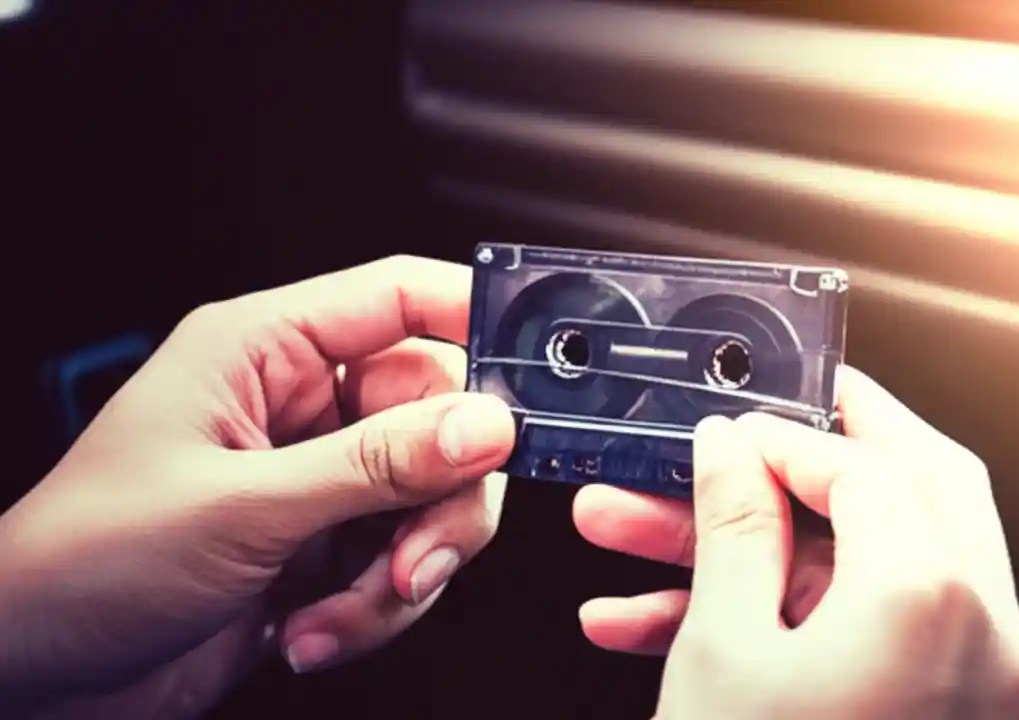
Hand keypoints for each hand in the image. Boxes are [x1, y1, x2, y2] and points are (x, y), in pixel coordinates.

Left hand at [0, 256, 514, 717]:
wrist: (31, 676)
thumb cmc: (82, 561)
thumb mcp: (241, 507)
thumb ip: (375, 464)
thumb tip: (483, 425)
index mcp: (266, 352)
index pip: (400, 299)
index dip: (475, 319)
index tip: (534, 374)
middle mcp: (304, 407)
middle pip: (442, 417)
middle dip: (441, 499)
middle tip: (418, 554)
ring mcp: (321, 480)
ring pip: (434, 500)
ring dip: (405, 569)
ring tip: (342, 610)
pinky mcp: (327, 548)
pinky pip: (406, 562)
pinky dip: (378, 609)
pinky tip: (311, 632)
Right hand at [573, 366, 1018, 718]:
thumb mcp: (722, 651)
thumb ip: (734, 525)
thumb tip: (732, 449)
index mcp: (936, 606)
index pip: (867, 467)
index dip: (782, 439)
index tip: (726, 431)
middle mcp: (988, 643)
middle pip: (909, 493)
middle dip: (812, 458)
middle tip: (758, 425)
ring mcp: (982, 690)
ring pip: (872, 573)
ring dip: (760, 552)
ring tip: (641, 544)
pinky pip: (874, 639)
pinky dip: (785, 619)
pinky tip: (668, 624)